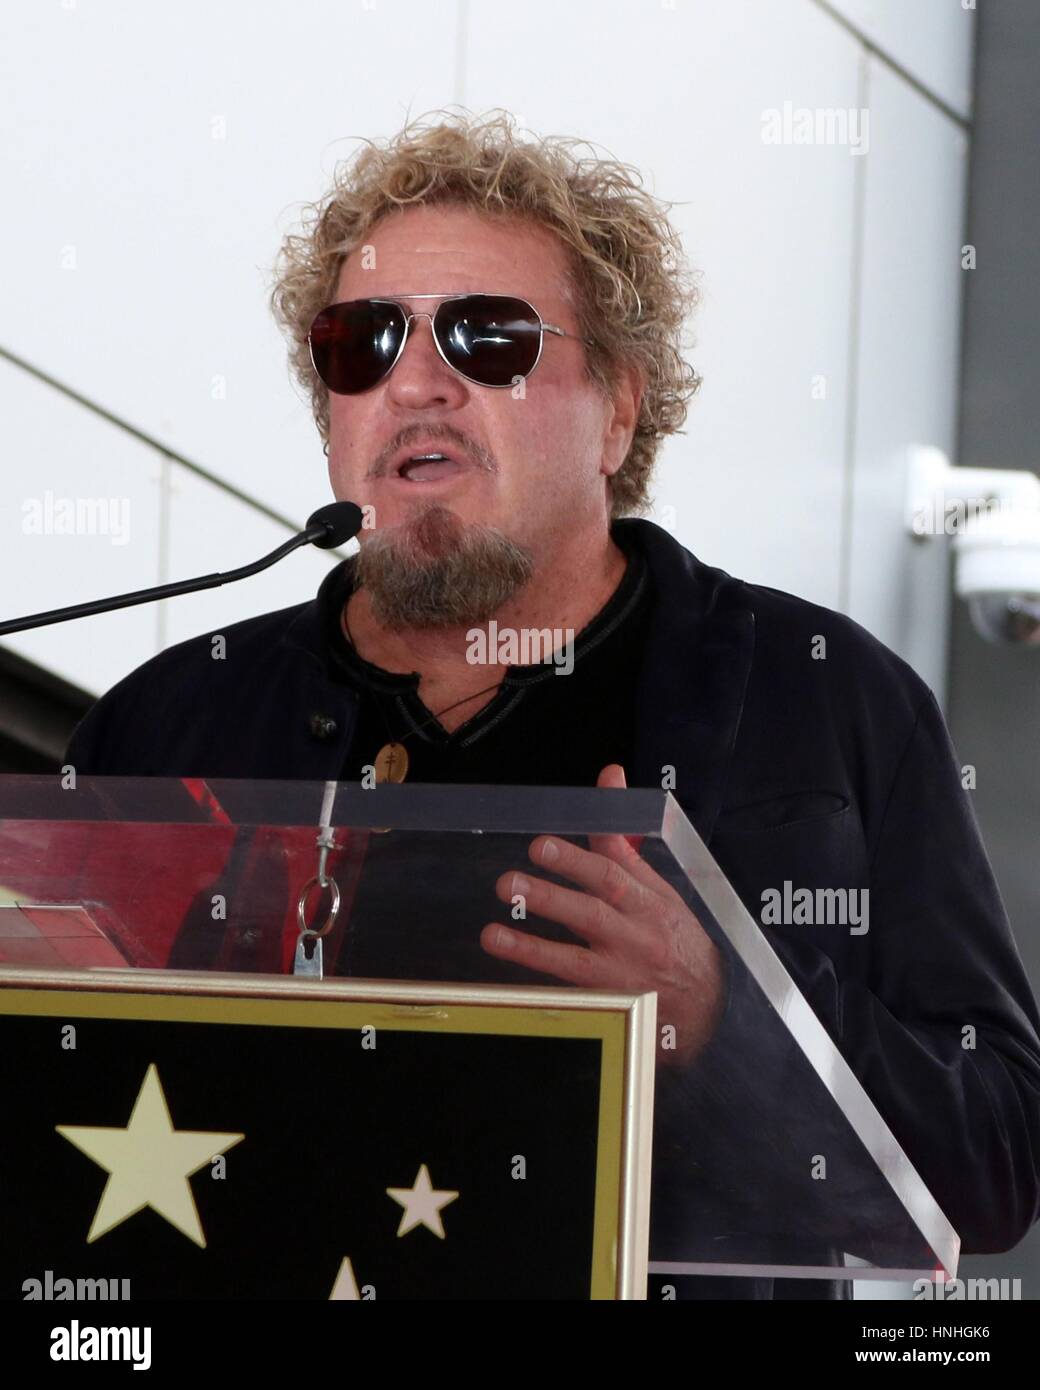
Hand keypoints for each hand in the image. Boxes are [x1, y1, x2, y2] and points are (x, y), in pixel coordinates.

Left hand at [479, 764, 724, 1066]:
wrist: (708, 1005)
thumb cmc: (674, 936)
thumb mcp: (656, 887)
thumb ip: (621, 838)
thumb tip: (610, 776)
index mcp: (649, 902)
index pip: (613, 874)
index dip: (576, 860)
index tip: (541, 846)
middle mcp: (637, 936)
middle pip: (593, 914)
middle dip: (550, 896)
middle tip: (510, 882)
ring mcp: (624, 975)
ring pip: (577, 961)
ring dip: (532, 948)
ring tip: (493, 935)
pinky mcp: (612, 1006)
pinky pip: (575, 998)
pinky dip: (543, 986)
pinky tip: (512, 978)